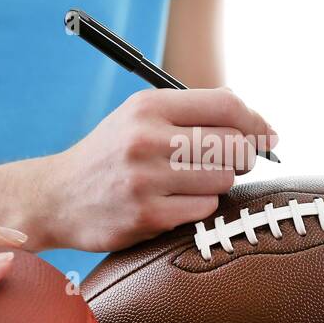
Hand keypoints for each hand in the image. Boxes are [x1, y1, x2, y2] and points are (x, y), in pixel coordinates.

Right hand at [36, 88, 277, 251]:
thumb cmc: (111, 155)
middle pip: (233, 145)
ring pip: (223, 180)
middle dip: (242, 156)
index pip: (227, 106)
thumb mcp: (140, 117)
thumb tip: (254, 122)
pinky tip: (175, 203)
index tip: (267, 136)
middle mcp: (147, 138)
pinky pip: (204, 210)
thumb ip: (191, 113)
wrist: (56, 197)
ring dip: (217, 183)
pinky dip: (199, 207)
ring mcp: (146, 179)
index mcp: (149, 106)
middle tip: (231, 163)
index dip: (257, 122)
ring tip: (192, 183)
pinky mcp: (147, 216)